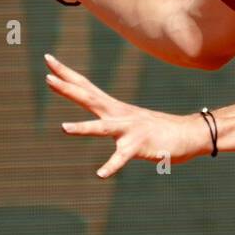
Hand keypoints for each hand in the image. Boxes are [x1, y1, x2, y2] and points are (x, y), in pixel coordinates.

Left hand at [44, 53, 210, 177]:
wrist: (187, 134)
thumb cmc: (155, 128)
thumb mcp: (128, 119)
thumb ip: (110, 115)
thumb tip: (97, 108)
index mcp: (113, 107)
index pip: (86, 86)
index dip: (66, 74)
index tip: (49, 60)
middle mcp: (119, 114)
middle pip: (89, 98)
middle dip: (67, 88)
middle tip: (47, 77)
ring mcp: (129, 129)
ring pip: (103, 128)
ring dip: (83, 128)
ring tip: (63, 128)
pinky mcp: (140, 146)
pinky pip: (123, 157)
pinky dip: (112, 165)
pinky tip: (101, 174)